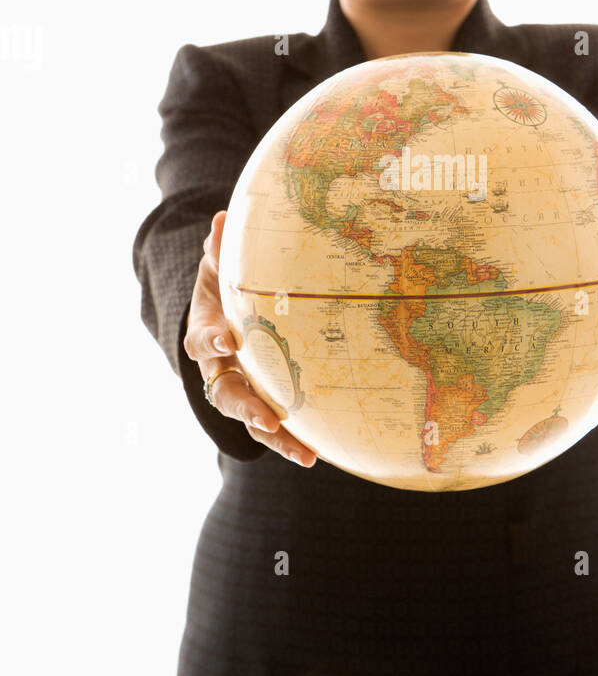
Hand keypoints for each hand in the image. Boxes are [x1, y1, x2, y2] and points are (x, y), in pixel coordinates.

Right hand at [183, 211, 317, 467]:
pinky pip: (275, 426)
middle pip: (226, 394)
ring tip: (305, 454)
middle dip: (246, 406)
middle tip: (266, 417)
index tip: (228, 340)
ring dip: (276, 437)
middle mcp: (219, 370)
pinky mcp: (263, 402)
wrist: (223, 313)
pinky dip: (291, 441)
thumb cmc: (223, 285)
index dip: (212, 340)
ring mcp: (241, 389)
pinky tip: (316, 455)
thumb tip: (222, 220)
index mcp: (205, 333)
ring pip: (252, 419)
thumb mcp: (217, 267)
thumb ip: (220, 250)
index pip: (202, 341)